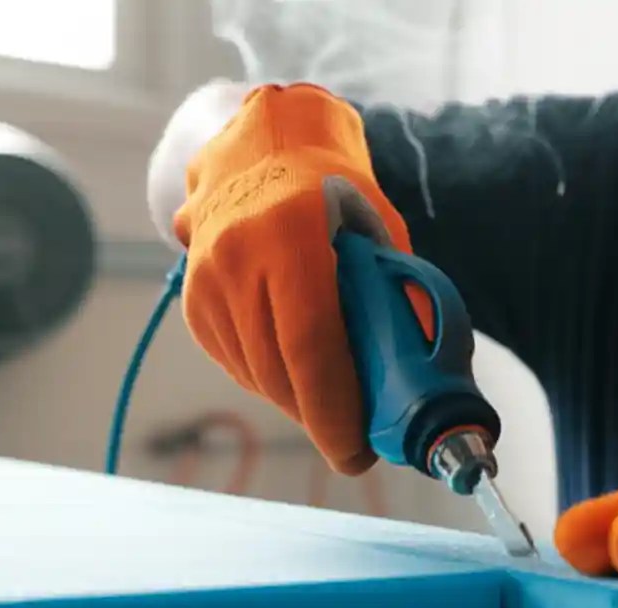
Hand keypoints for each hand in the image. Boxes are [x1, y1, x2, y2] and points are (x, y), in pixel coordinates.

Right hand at [171, 83, 430, 474]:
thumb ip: (398, 296)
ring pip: (256, 375)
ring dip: (298, 401)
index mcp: (292, 236)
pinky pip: (237, 362)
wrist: (265, 144)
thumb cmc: (338, 191)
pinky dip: (271, 380)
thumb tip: (423, 373)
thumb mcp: (382, 230)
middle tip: (356, 438)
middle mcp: (238, 257)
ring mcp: (206, 279)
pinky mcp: (194, 300)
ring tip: (333, 404)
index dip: (334, 410)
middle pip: (280, 371)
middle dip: (322, 417)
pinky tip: (298, 373)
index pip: (310, 346)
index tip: (356, 452)